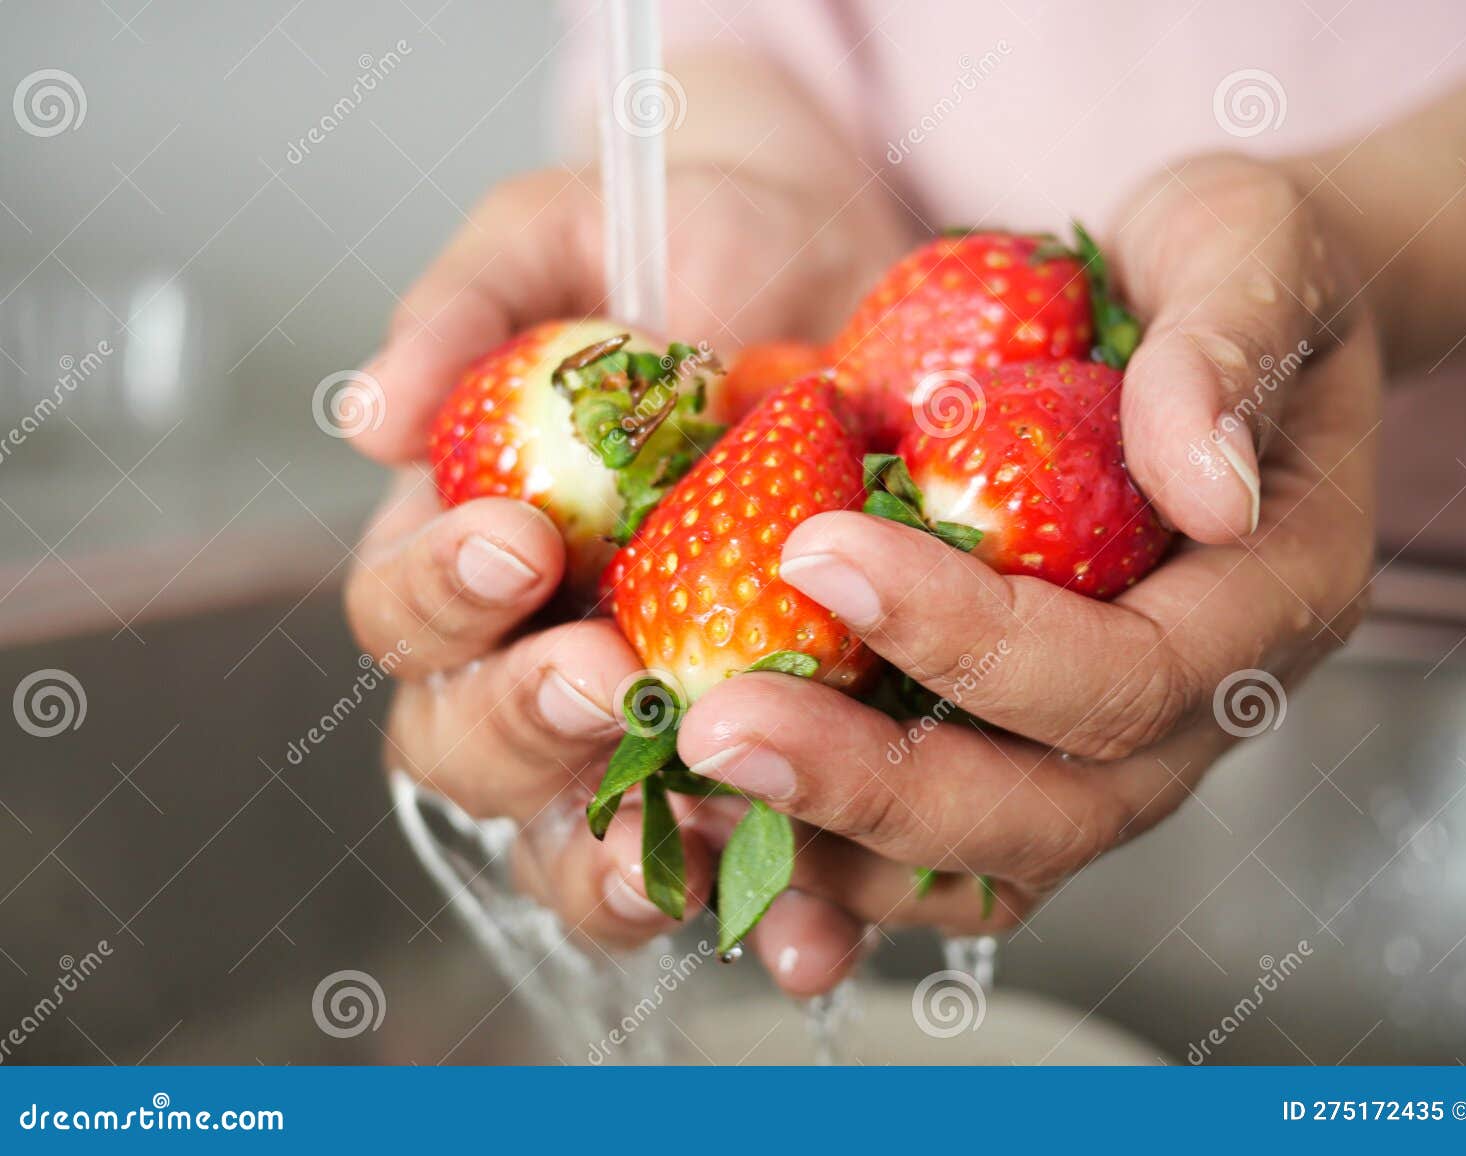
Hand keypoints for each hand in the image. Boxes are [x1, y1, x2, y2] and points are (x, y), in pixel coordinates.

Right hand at [342, 162, 908, 994]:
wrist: (850, 283)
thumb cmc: (691, 250)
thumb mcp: (566, 235)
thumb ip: (464, 306)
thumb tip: (367, 416)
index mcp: (474, 551)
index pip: (405, 616)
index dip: (440, 597)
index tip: (517, 541)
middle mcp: (545, 655)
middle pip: (471, 752)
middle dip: (524, 728)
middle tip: (601, 675)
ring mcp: (656, 720)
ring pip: (585, 842)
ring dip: (617, 862)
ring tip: (679, 842)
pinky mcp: (775, 757)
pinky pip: (754, 867)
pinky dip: (776, 912)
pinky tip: (814, 934)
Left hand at [673, 153, 1379, 931]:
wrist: (1209, 308)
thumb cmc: (1229, 265)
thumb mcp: (1250, 249)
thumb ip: (1231, 348)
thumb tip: (1212, 488)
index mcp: (1272, 598)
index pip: (1129, 674)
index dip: (973, 636)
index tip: (819, 553)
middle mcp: (1203, 704)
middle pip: (1051, 813)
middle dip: (877, 784)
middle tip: (721, 730)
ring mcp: (1117, 742)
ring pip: (989, 861)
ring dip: (839, 846)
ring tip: (698, 794)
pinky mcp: (1034, 740)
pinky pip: (944, 846)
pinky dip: (839, 862)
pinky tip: (728, 831)